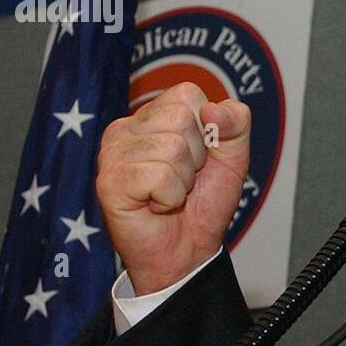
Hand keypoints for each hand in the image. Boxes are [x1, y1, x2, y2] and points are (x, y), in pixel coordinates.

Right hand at [96, 82, 250, 294]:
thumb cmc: (203, 203)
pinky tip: (156, 206)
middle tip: (183, 180)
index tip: (199, 158)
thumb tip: (212, 108)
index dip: (208, 130)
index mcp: (153, 114)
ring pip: (172, 148)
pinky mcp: (109, 181)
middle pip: (181, 118)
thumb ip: (235, 122)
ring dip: (184, 181)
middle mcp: (126, 128)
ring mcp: (113, 153)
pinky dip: (171, 198)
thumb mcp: (233, 156)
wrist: (188, 252)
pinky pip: (160, 176)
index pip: (188, 94)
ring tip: (169, 194)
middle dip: (196, 157)